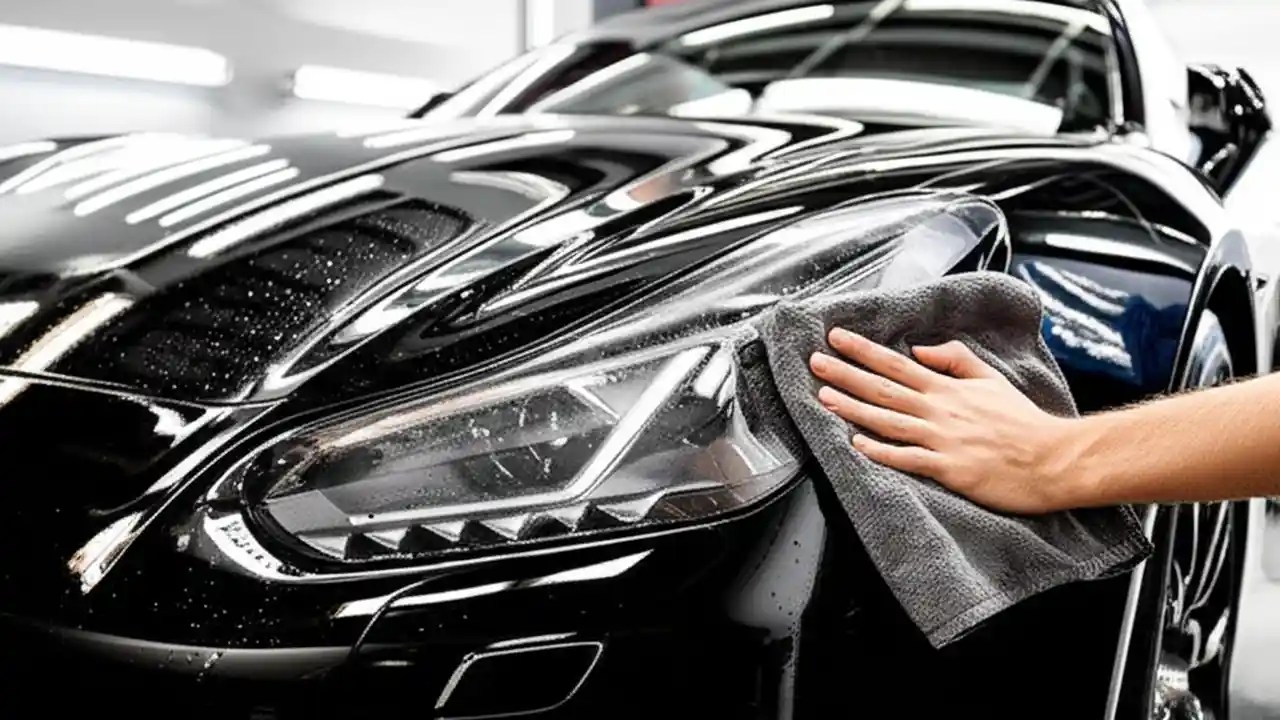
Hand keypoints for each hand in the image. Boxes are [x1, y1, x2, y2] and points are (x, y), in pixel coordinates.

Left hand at [809, 328, 1076, 514]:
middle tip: (814, 362)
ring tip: (824, 396)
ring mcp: (942, 439)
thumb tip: (918, 349)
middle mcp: (939, 410)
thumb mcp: (990, 378)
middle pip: (883, 389)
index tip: (835, 337)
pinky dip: (882, 451)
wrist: (1052, 458)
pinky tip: (857, 444)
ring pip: (888, 421)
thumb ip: (954, 359)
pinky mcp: (948, 469)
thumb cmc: (1022, 421)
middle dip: (846, 374)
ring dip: (853, 408)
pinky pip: (908, 459)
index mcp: (947, 388)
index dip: (863, 350)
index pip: (896, 363)